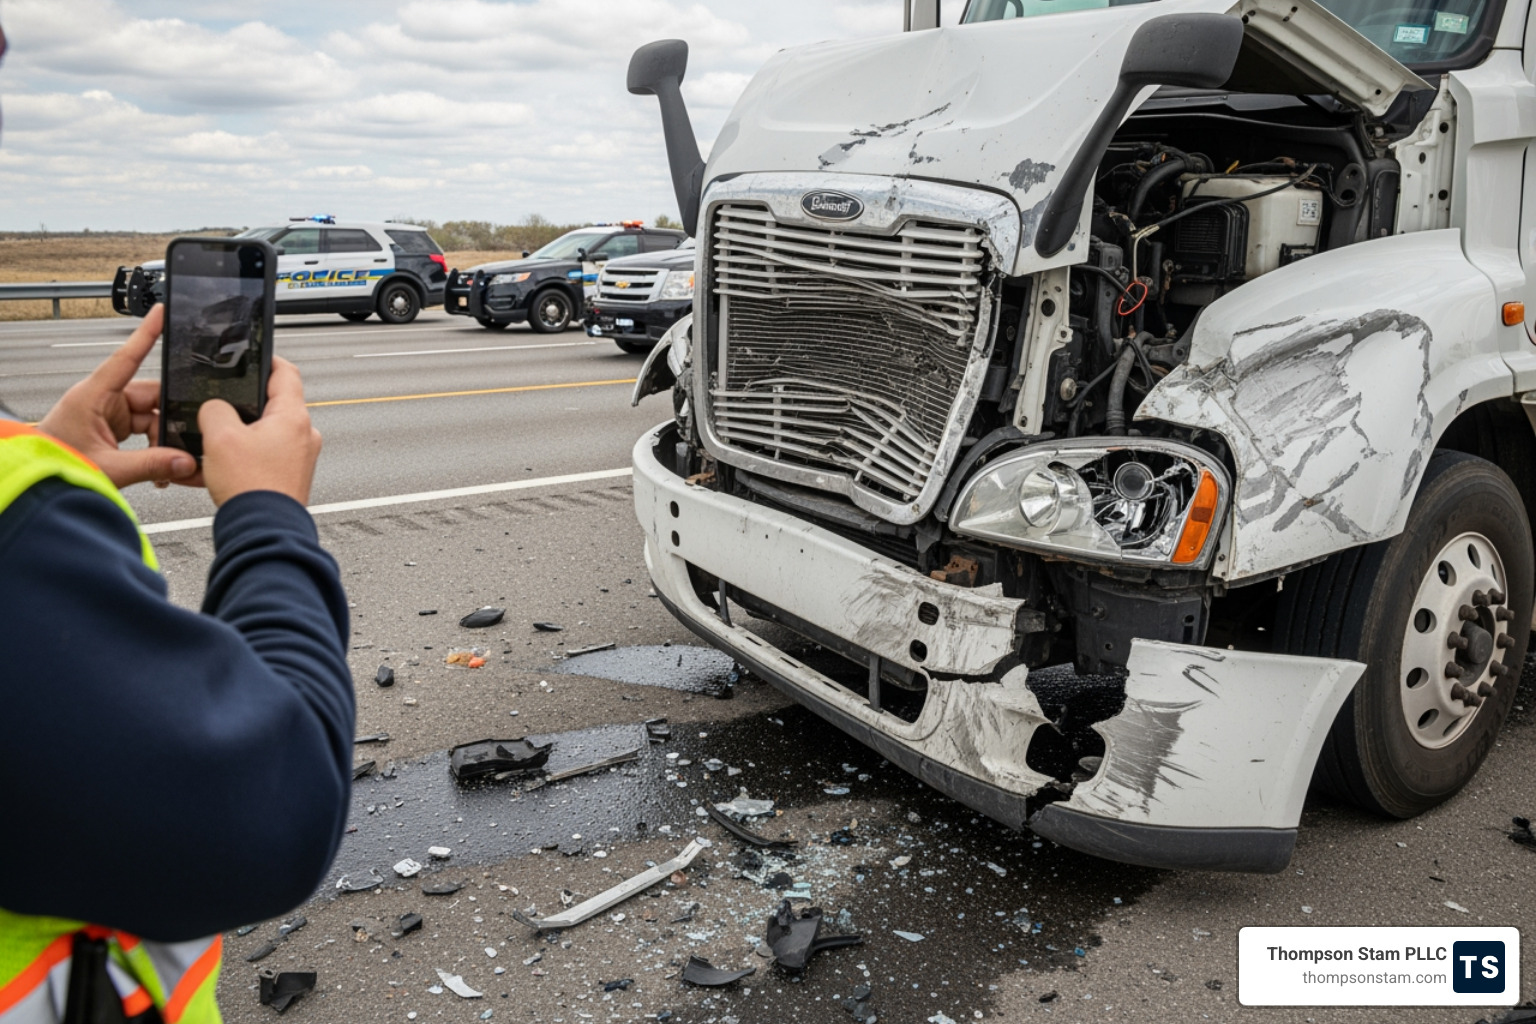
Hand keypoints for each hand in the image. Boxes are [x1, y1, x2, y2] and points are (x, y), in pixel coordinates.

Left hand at [37, 305, 200, 488]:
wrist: (34, 482)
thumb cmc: (53, 465)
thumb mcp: (109, 468)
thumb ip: (152, 465)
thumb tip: (186, 461)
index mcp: (93, 397)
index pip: (126, 358)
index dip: (146, 333)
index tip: (162, 312)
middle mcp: (101, 400)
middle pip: (150, 397)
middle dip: (169, 421)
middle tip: (183, 443)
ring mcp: (106, 414)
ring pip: (151, 416)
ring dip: (162, 440)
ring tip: (166, 467)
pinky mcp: (110, 428)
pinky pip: (143, 430)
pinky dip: (154, 448)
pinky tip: (158, 467)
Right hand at [199, 356, 320, 506]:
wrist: (262, 531)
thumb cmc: (252, 487)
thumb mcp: (220, 436)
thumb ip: (215, 410)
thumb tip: (215, 409)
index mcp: (294, 417)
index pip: (286, 372)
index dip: (267, 359)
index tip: (254, 356)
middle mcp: (304, 435)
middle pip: (273, 405)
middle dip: (245, 404)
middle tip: (222, 406)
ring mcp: (299, 458)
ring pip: (266, 434)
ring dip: (241, 434)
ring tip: (217, 442)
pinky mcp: (289, 477)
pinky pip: (265, 457)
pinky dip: (245, 457)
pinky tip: (221, 466)